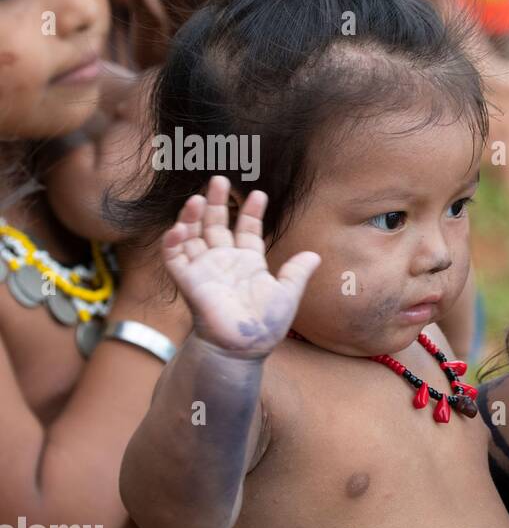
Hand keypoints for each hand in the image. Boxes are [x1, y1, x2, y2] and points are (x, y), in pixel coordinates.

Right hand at [161, 176, 319, 356]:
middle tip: (220, 179)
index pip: (248, 230)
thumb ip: (297, 272)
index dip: (252, 212)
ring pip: (193, 235)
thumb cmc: (266, 325)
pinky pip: (175, 256)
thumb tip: (315, 255)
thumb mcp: (287, 294)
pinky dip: (174, 240)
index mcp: (248, 263)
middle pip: (217, 224)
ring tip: (200, 198)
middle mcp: (224, 262)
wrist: (244, 347)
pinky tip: (180, 226)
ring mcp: (204, 269)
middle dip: (218, 202)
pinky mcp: (188, 281)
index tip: (259, 194)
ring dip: (193, 216)